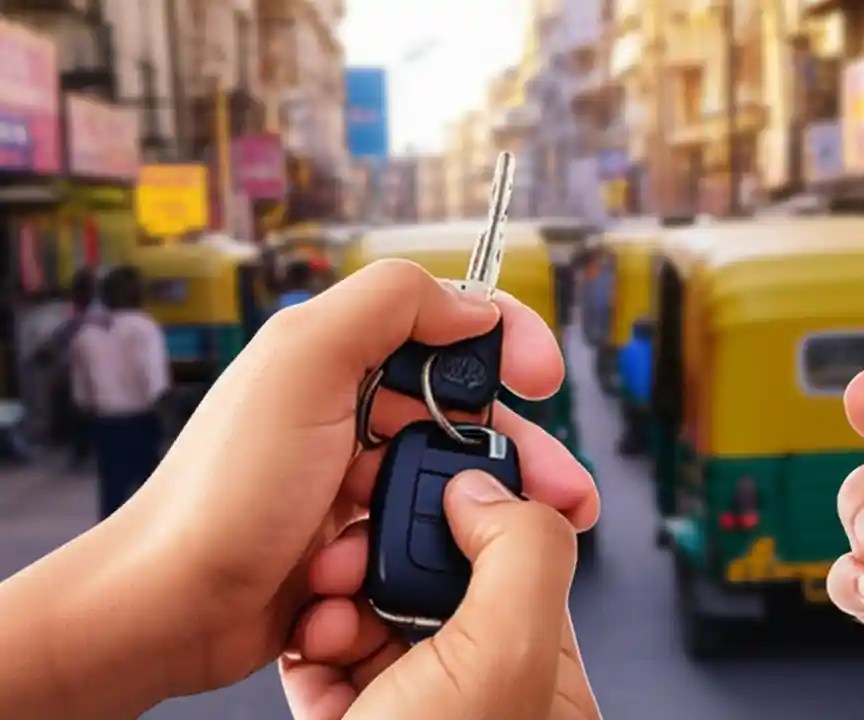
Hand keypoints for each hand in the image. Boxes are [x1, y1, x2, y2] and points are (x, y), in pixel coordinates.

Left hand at [0, 260, 598, 717]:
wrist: (173, 609)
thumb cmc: (222, 494)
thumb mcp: (302, 364)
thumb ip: (388, 304)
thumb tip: (469, 304)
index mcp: (337, 355)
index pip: (446, 324)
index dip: (505, 339)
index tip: (542, 376)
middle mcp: (347, 411)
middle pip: (465, 413)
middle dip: (521, 450)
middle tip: (564, 488)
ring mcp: (352, 478)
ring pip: (452, 480)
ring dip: (480, 512)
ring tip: (513, 541)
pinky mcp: (354, 537)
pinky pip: (422, 535)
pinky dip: (433, 552)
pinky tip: (427, 572)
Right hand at [281, 469, 597, 718]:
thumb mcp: (508, 655)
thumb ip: (519, 553)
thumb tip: (484, 487)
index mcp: (544, 667)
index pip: (516, 550)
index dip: (468, 505)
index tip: (426, 474)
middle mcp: (484, 684)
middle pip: (434, 573)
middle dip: (385, 551)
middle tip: (355, 551)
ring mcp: (416, 703)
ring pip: (373, 609)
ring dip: (339, 595)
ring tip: (330, 606)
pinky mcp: (353, 717)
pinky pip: (327, 654)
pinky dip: (311, 640)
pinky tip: (312, 640)